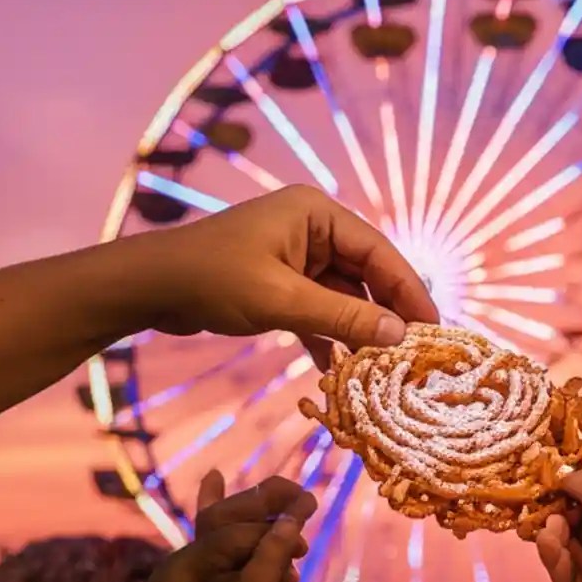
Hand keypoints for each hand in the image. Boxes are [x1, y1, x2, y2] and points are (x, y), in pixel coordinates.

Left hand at [128, 474, 317, 581]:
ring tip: (291, 580)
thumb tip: (293, 518)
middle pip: (230, 531)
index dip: (277, 520)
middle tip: (301, 524)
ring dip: (263, 564)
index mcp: (192, 557)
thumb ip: (269, 560)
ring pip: (229, 560)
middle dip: (268, 527)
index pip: (241, 527)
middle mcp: (183, 564)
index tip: (310, 510)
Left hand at [134, 185, 438, 366]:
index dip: (409, 292)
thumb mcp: (283, 301)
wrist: (147, 287)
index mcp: (317, 213)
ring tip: (382, 367)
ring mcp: (295, 253)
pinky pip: (318, 306)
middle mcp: (312, 227)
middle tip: (415, 353)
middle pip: (366, 273)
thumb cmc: (212, 280)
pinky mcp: (278, 280)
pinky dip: (328, 333)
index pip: (380, 252)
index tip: (434, 328)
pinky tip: (338, 368)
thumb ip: (343, 317)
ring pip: (343, 294)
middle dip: (386, 313)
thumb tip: (399, 335)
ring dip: (357, 329)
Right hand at [537, 471, 581, 581]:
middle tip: (546, 508)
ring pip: (566, 552)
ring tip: (549, 529)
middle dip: (558, 514)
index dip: (570, 491)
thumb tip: (562, 478)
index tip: (548, 483)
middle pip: (575, 526)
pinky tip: (550, 545)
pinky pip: (565, 581)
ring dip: (554, 537)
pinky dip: (556, 561)